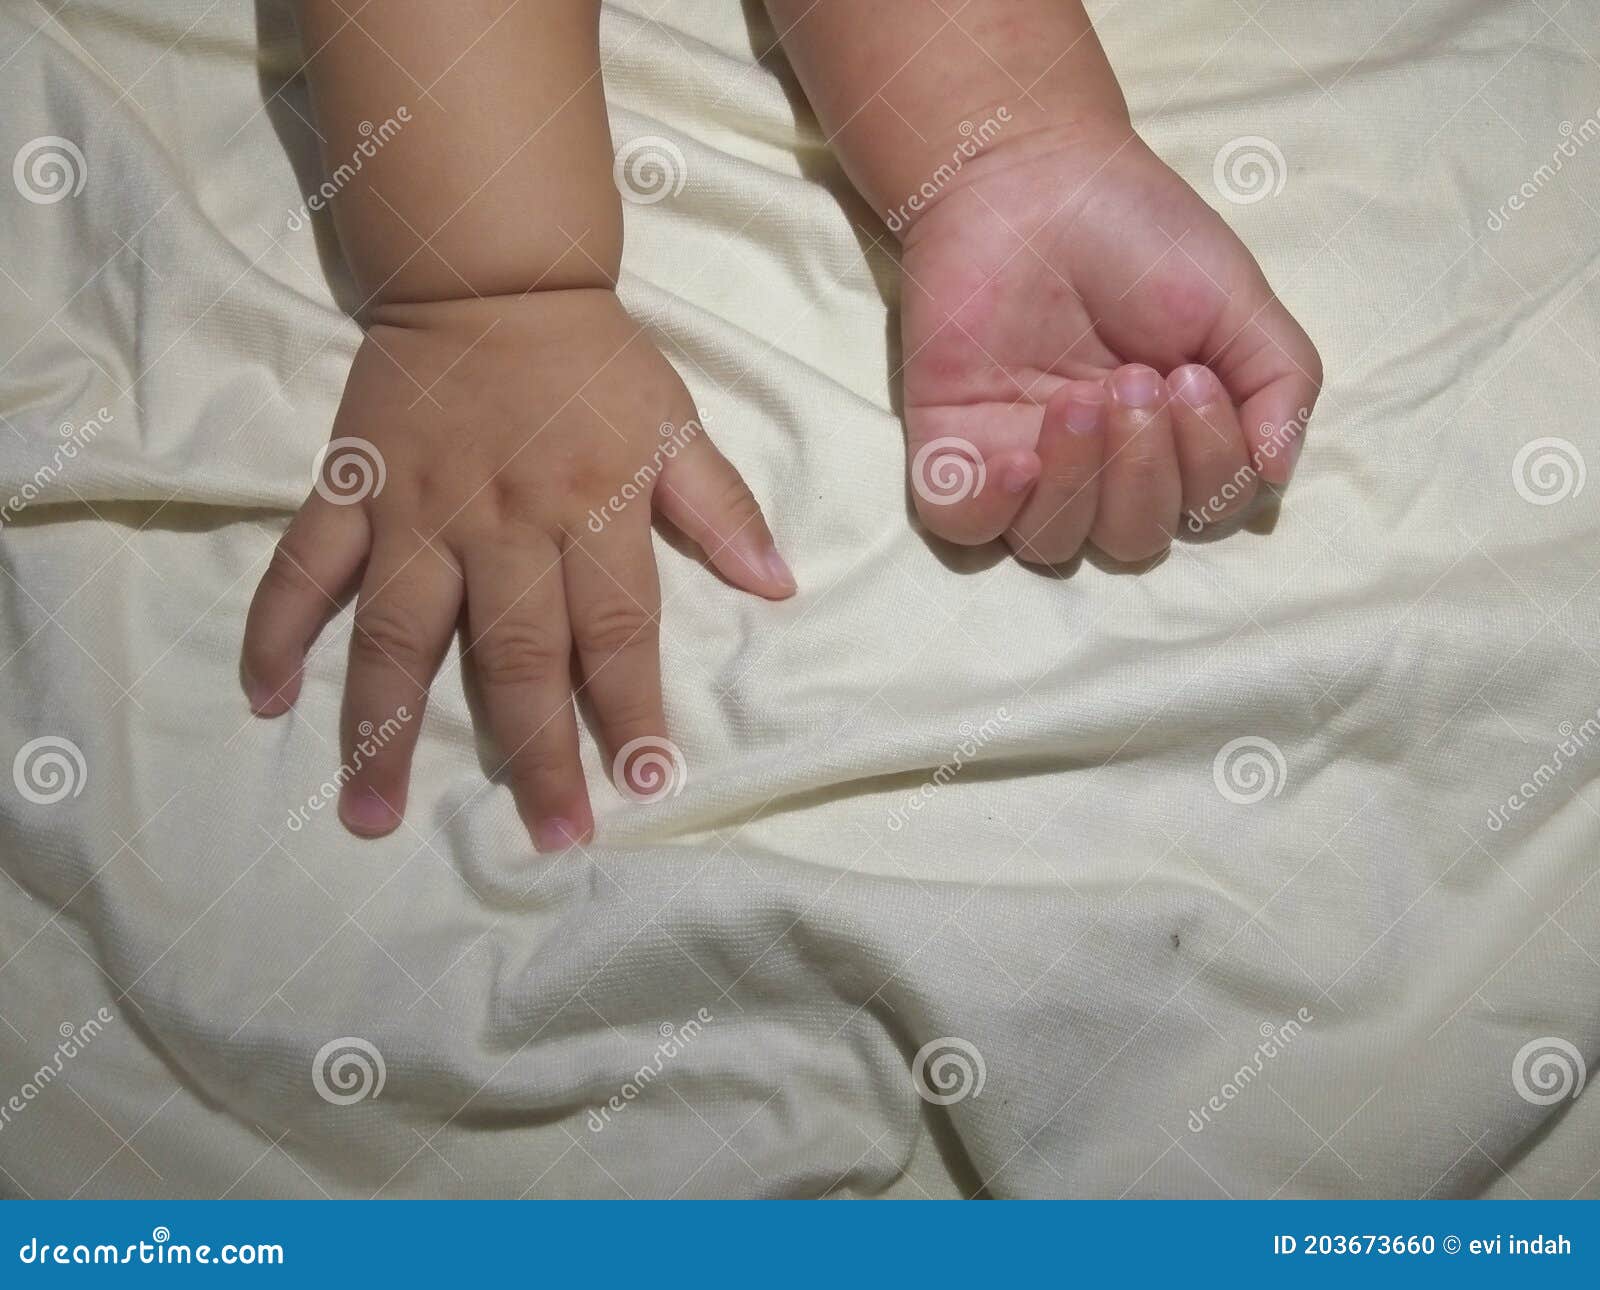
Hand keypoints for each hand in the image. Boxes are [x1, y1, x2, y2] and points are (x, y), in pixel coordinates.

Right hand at [241, 290, 793, 849]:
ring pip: (397, 633)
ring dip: (382, 727)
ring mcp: (416, 512)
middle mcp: (502, 523)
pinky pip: (305, 565)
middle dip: (534, 754)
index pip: (617, 631)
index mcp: (590, 507)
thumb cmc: (594, 360)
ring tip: (372, 814)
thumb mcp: (675, 422)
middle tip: (546, 838)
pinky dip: (278, 628)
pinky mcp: (351, 489)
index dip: (633, 711)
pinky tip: (265, 698)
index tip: (645, 788)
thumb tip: (781, 587)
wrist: (490, 272)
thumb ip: (721, 508)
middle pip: (516, 656)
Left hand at [898, 123, 1322, 563]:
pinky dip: (994, 509)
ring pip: (1053, 544)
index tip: (1190, 375)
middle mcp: (1097, 466)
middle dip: (1146, 469)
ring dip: (1081, 480)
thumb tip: (1277, 470)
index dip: (1207, 466)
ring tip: (1080, 396)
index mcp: (1169, 443)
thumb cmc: (1137, 234)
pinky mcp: (950, 444)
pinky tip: (1018, 457)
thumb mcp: (1240, 300)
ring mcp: (1019, 459)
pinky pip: (964, 527)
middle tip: (1133, 378)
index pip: (1202, 511)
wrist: (1032, 177)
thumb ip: (1282, 383)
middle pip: (1132, 538)